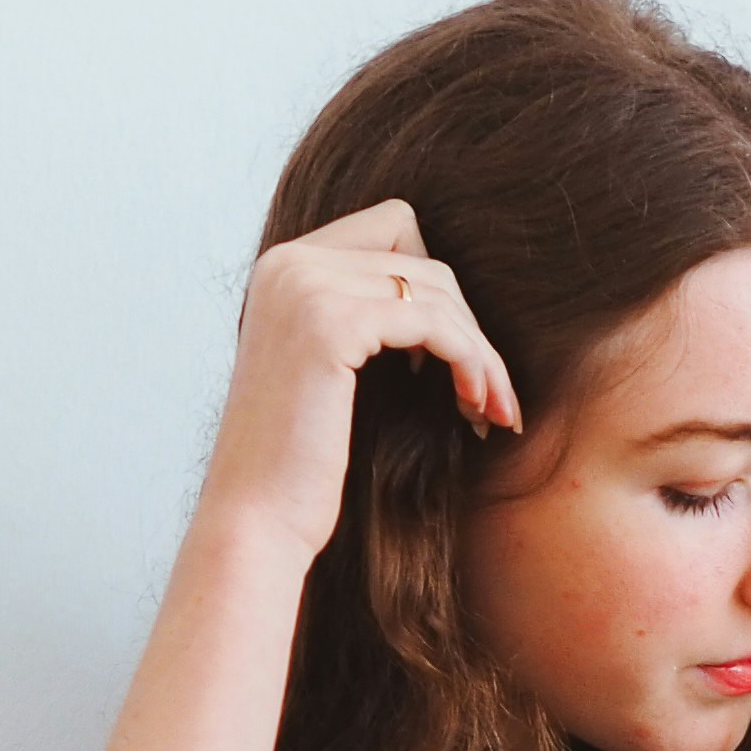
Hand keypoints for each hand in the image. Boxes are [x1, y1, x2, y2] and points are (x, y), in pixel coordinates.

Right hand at [201, 197, 521, 563]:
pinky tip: (473, 406)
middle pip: (422, 258)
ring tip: (491, 408)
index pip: (394, 228)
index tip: (451, 357)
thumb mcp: (331, 373)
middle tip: (488, 394)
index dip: (435, 292)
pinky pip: (434, 322)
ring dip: (479, 351)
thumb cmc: (304, 466)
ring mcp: (304, 287)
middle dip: (468, 327)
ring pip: (437, 290)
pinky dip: (469, 361)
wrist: (259, 521)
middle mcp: (288, 264)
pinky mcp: (330, 323)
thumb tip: (450, 297)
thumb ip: (369, 320)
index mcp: (284, 268)